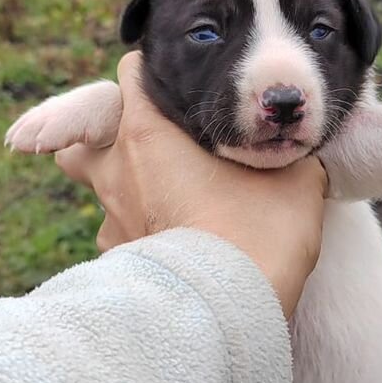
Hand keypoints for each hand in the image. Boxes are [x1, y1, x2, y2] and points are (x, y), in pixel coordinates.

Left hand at [55, 52, 327, 316]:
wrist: (231, 311)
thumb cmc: (260, 233)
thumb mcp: (296, 178)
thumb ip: (288, 149)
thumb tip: (297, 142)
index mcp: (147, 133)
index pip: (131, 73)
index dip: (154, 71)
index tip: (180, 83)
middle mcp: (116, 172)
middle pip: (84, 132)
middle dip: (111, 131)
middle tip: (154, 142)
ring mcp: (111, 220)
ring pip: (97, 187)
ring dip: (124, 184)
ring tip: (164, 194)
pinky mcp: (117, 262)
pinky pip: (119, 234)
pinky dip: (139, 230)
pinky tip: (174, 241)